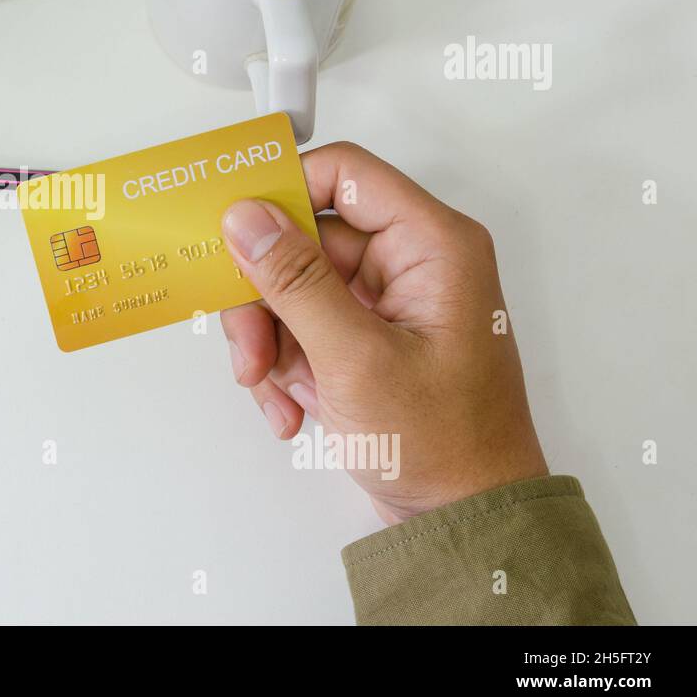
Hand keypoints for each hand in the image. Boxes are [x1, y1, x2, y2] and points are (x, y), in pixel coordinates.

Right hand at [220, 142, 547, 523]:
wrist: (465, 521)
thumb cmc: (449, 446)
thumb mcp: (356, 359)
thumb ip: (296, 282)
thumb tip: (249, 220)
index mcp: (432, 245)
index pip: (342, 175)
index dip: (282, 191)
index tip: (232, 226)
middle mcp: (410, 263)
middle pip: (304, 240)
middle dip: (264, 297)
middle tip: (248, 346)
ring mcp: (386, 303)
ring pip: (292, 287)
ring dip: (268, 340)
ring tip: (271, 388)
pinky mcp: (365, 338)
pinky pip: (300, 327)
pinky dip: (283, 365)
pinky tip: (292, 407)